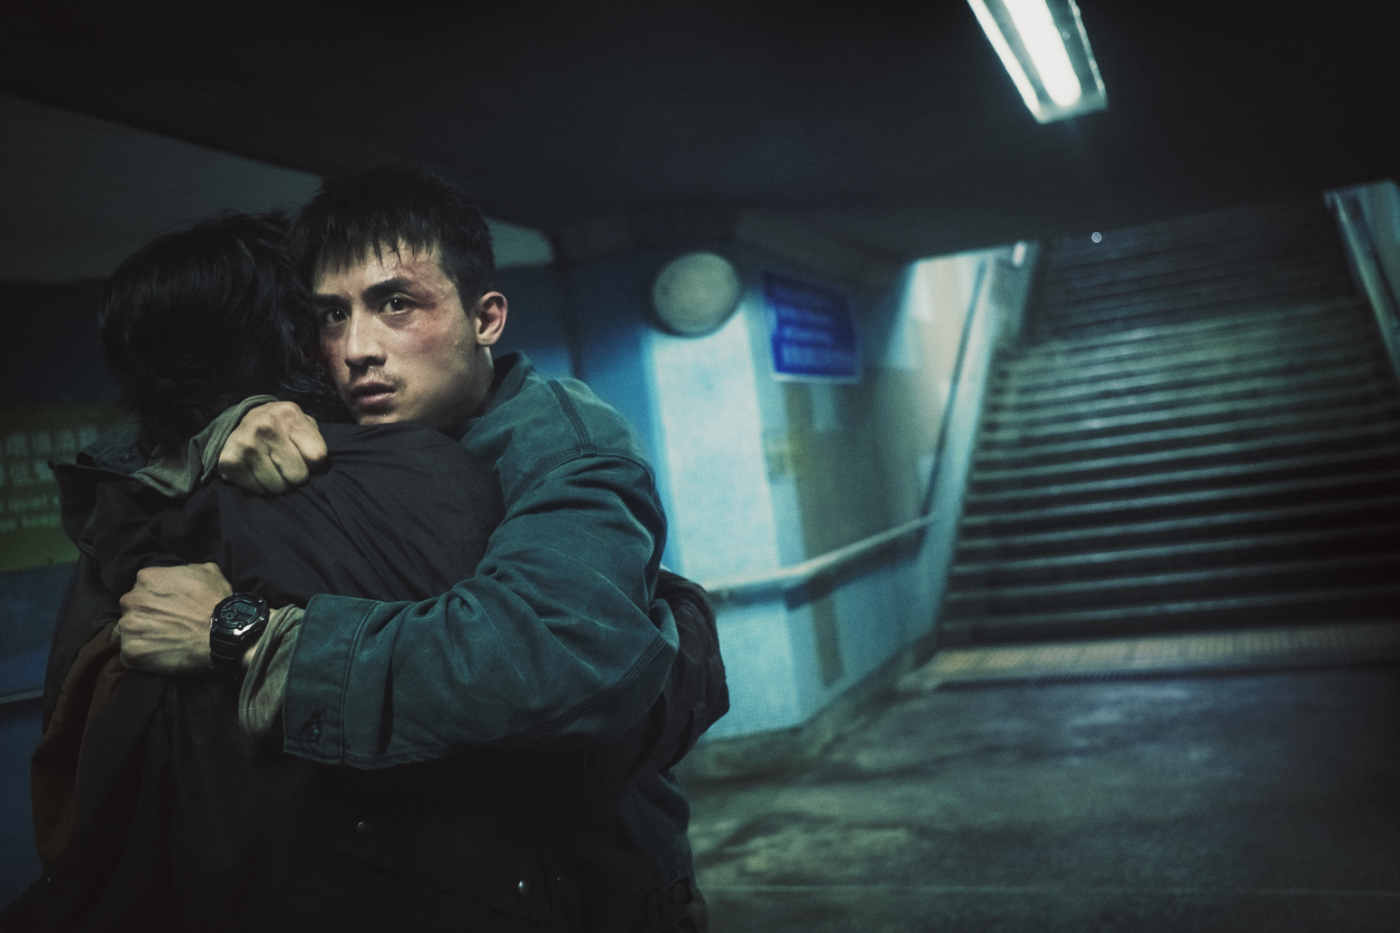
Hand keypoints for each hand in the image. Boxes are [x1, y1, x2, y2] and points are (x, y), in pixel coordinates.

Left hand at [115, 563, 231, 674]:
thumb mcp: (207, 571)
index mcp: (147, 578)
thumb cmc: (217, 602)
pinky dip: (141, 657)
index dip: (155, 598)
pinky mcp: (131, 652)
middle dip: (144, 616)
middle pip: (130, 609)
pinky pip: (129, 655)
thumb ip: (186, 570)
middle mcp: (131, 600)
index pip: (142, 588)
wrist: (223, 634)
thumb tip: (182, 574)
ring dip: (139, 636)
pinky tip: (159, 656)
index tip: (168, 607)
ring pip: (124, 632)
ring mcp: (128, 627)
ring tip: (160, 643)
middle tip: (164, 625)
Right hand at [218, 401, 326, 493]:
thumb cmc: (282, 429)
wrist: (244, 422)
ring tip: (272, 467)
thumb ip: (315, 442)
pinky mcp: (231, 461)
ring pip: (278, 486)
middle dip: (296, 476)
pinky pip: (258, 490)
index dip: (314, 464)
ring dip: (278, 483)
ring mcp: (247, 443)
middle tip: (287, 465)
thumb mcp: (302, 424)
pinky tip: (256, 471)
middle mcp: (267, 426)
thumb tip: (319, 470)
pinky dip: (260, 486)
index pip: (317, 456)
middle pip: (299, 475)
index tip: (305, 457)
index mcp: (290, 414)